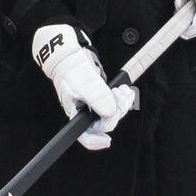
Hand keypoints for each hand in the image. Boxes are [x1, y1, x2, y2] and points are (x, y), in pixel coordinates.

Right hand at [31, 24, 136, 150]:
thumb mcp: (84, 84)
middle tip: (119, 95)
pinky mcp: (102, 97)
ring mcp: (95, 105)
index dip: (95, 142)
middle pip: (105, 123)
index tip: (107, 141)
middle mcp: (86, 112)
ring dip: (122, 103)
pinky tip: (124, 90)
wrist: (71, 54)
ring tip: (123, 90)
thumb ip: (98, 99)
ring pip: (113, 113)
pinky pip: (116, 104)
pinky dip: (123, 98)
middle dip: (116, 111)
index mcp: (76, 114)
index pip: (85, 135)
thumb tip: (110, 113)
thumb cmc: (71, 70)